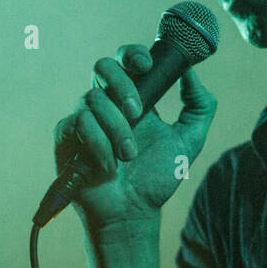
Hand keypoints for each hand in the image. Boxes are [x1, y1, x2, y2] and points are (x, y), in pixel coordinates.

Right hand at [51, 44, 216, 232]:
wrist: (133, 213)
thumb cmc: (157, 179)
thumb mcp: (190, 141)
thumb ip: (199, 106)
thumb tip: (191, 73)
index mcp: (134, 98)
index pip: (126, 60)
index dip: (133, 54)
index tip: (146, 67)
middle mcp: (108, 103)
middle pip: (103, 66)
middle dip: (122, 84)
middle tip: (138, 111)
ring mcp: (85, 118)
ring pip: (93, 98)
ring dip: (117, 128)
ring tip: (129, 155)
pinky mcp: (66, 137)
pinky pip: (77, 123)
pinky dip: (98, 144)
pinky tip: (109, 165)